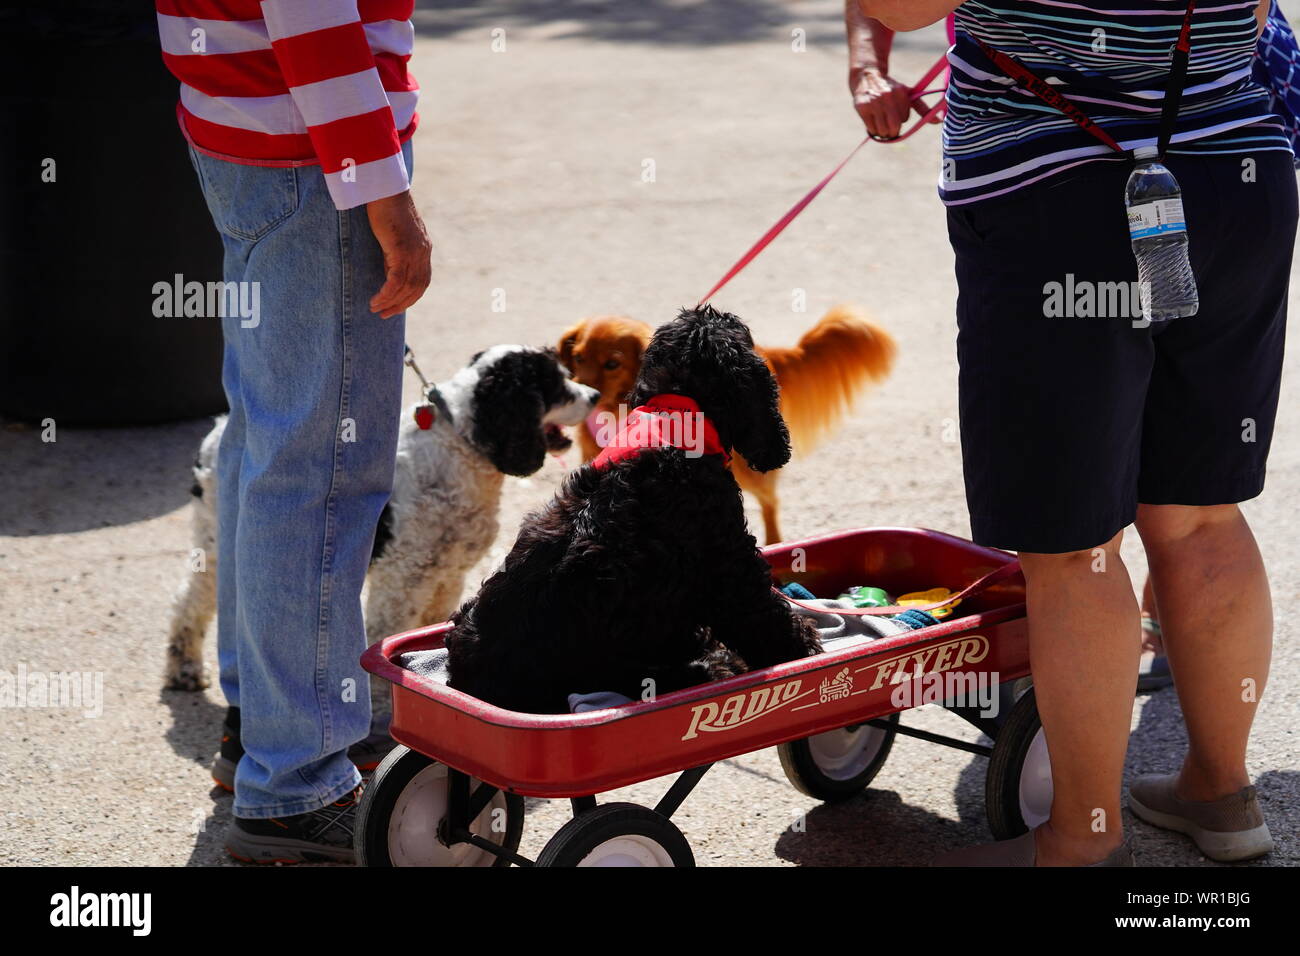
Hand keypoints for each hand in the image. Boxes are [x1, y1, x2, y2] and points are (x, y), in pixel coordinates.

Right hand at [366, 190, 431, 318]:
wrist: (386, 188)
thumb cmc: (385, 206)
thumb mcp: (394, 233)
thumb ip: (395, 251)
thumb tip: (388, 269)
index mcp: (423, 248)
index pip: (422, 280)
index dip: (411, 296)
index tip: (397, 305)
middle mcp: (422, 252)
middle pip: (416, 288)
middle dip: (402, 304)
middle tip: (385, 314)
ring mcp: (414, 252)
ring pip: (406, 288)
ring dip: (391, 302)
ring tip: (376, 309)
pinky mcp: (401, 251)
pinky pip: (396, 281)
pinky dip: (386, 294)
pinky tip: (376, 300)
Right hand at [850, 68, 932, 138]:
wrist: (867, 77)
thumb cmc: (891, 90)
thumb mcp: (908, 95)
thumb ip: (923, 108)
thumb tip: (939, 121)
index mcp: (900, 93)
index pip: (903, 120)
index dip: (899, 120)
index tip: (894, 113)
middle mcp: (887, 97)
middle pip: (893, 128)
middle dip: (891, 132)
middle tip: (888, 127)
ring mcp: (873, 102)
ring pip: (881, 131)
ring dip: (882, 132)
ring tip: (880, 122)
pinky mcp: (862, 107)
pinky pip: (870, 129)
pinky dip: (872, 130)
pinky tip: (872, 120)